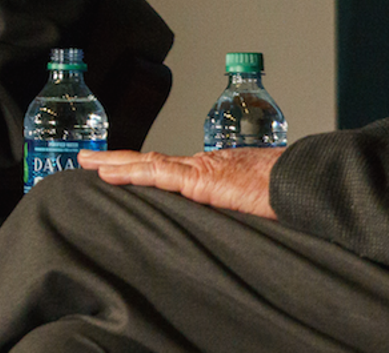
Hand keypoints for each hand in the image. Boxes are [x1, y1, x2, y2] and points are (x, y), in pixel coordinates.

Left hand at [79, 147, 281, 218]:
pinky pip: (158, 173)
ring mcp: (199, 169)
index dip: (140, 167)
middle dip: (116, 160)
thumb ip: (232, 211)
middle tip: (86, 159)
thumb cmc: (285, 195)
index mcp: (211, 172)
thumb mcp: (251, 207)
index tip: (117, 168)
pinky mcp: (200, 178)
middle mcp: (201, 165)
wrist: (302, 183)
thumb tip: (228, 229)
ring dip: (113, 163)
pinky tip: (108, 174)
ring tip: (86, 162)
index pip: (166, 168)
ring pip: (146, 163)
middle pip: (149, 161)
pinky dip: (130, 173)